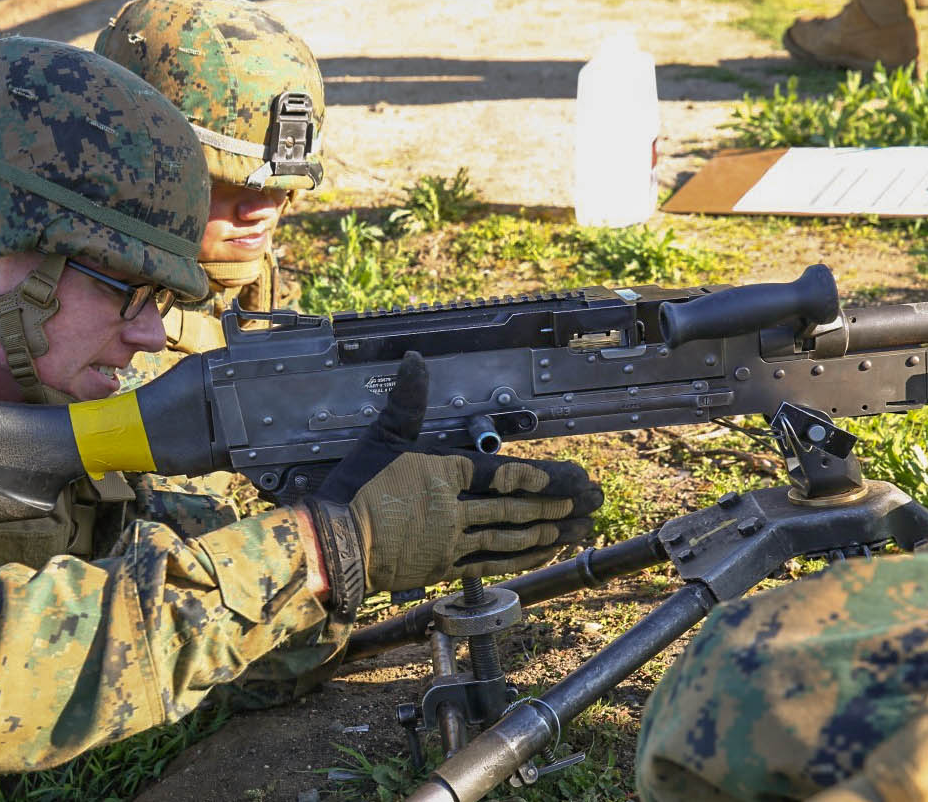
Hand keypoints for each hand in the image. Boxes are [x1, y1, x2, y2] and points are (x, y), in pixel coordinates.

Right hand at [303, 351, 600, 596]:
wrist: (333, 544)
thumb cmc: (354, 489)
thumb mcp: (380, 437)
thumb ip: (405, 401)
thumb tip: (414, 360)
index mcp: (443, 473)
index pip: (503, 473)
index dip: (542, 476)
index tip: (572, 477)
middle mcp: (455, 508)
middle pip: (517, 506)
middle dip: (560, 504)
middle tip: (594, 502)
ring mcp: (452, 541)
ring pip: (512, 537)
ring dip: (550, 532)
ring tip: (580, 527)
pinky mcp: (444, 567)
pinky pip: (494, 564)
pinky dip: (524, 558)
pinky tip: (545, 553)